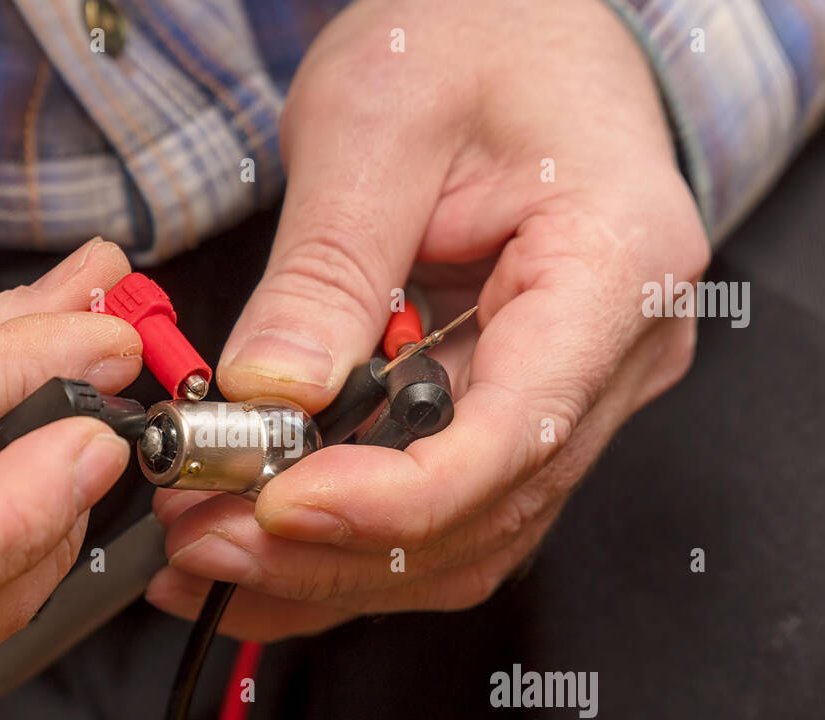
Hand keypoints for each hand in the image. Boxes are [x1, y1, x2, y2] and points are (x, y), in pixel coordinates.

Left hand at [147, 0, 709, 638]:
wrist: (523, 25)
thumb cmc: (478, 33)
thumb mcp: (377, 124)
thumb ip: (326, 272)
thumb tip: (269, 399)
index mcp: (617, 268)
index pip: (515, 434)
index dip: (392, 499)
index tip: (275, 505)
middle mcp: (615, 353)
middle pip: (485, 508)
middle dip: (338, 546)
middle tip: (207, 540)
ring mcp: (575, 390)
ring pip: (464, 533)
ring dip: (335, 562)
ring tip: (212, 551)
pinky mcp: (519, 405)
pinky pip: (444, 504)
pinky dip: (352, 541)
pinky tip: (263, 548)